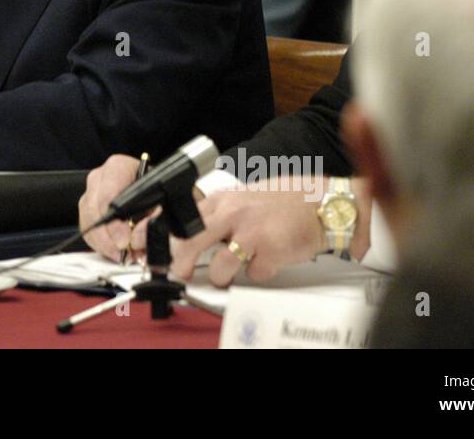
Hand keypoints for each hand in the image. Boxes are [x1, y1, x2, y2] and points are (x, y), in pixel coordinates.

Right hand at [78, 155, 156, 262]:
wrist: (157, 196)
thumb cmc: (160, 195)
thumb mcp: (165, 203)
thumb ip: (155, 220)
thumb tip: (136, 237)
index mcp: (119, 167)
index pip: (108, 194)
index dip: (115, 222)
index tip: (124, 241)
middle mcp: (101, 177)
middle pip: (94, 209)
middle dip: (108, 236)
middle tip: (123, 252)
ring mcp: (91, 192)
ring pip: (88, 221)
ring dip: (105, 243)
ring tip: (123, 254)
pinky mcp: (87, 209)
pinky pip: (86, 229)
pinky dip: (100, 244)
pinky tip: (114, 250)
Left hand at [170, 177, 352, 287]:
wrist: (322, 203)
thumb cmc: (284, 200)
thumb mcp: (244, 197)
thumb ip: (218, 212)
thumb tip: (191, 230)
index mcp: (223, 199)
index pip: (183, 218)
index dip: (164, 236)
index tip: (151, 248)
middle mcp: (232, 214)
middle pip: (191, 244)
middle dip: (181, 264)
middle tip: (180, 273)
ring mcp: (251, 234)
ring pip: (219, 269)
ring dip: (224, 276)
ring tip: (235, 268)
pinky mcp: (269, 253)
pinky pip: (253, 275)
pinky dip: (259, 272)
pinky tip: (268, 258)